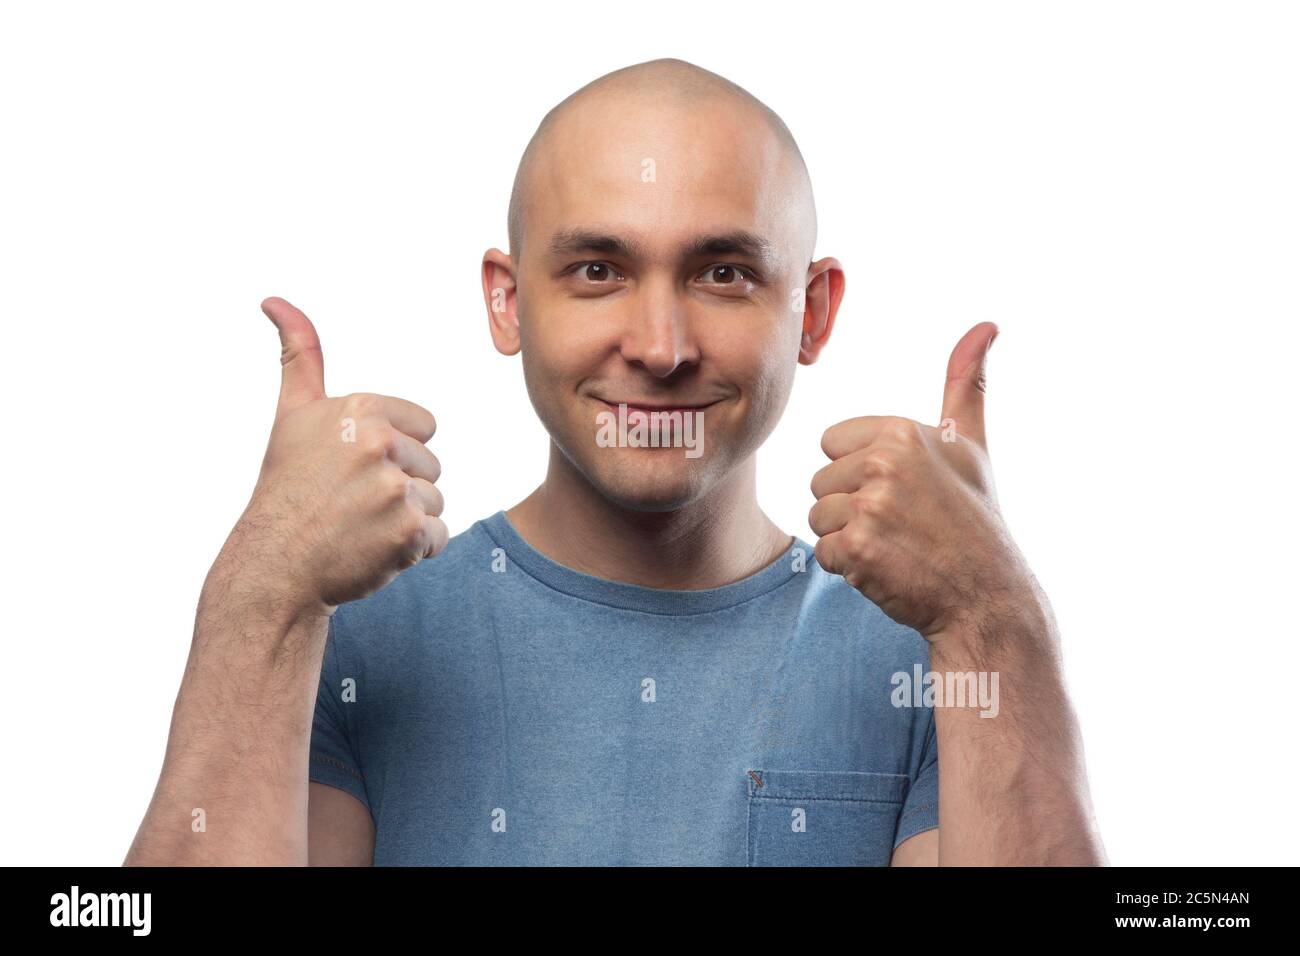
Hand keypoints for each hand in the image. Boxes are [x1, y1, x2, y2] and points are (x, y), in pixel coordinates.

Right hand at [223, 296, 447, 616]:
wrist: (274, 565)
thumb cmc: (287, 488)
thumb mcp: (293, 414)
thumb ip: (301, 355)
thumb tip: (274, 300)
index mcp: (362, 410)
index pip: (424, 427)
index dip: (392, 453)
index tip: (351, 469)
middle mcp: (379, 444)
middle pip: (431, 466)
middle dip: (399, 489)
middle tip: (350, 504)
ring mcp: (394, 489)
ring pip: (434, 502)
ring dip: (405, 521)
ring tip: (359, 527)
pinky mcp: (407, 532)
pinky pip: (437, 538)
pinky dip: (411, 551)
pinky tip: (371, 550)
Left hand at [809, 323, 1040, 640]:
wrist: (987, 596)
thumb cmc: (974, 519)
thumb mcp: (970, 445)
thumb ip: (966, 385)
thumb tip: (986, 325)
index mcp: (901, 431)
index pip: (833, 443)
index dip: (862, 472)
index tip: (905, 491)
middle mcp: (883, 462)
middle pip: (821, 481)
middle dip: (853, 506)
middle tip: (903, 524)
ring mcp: (869, 506)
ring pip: (819, 517)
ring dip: (849, 538)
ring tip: (896, 545)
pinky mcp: (857, 547)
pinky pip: (823, 552)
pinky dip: (849, 568)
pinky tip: (888, 567)